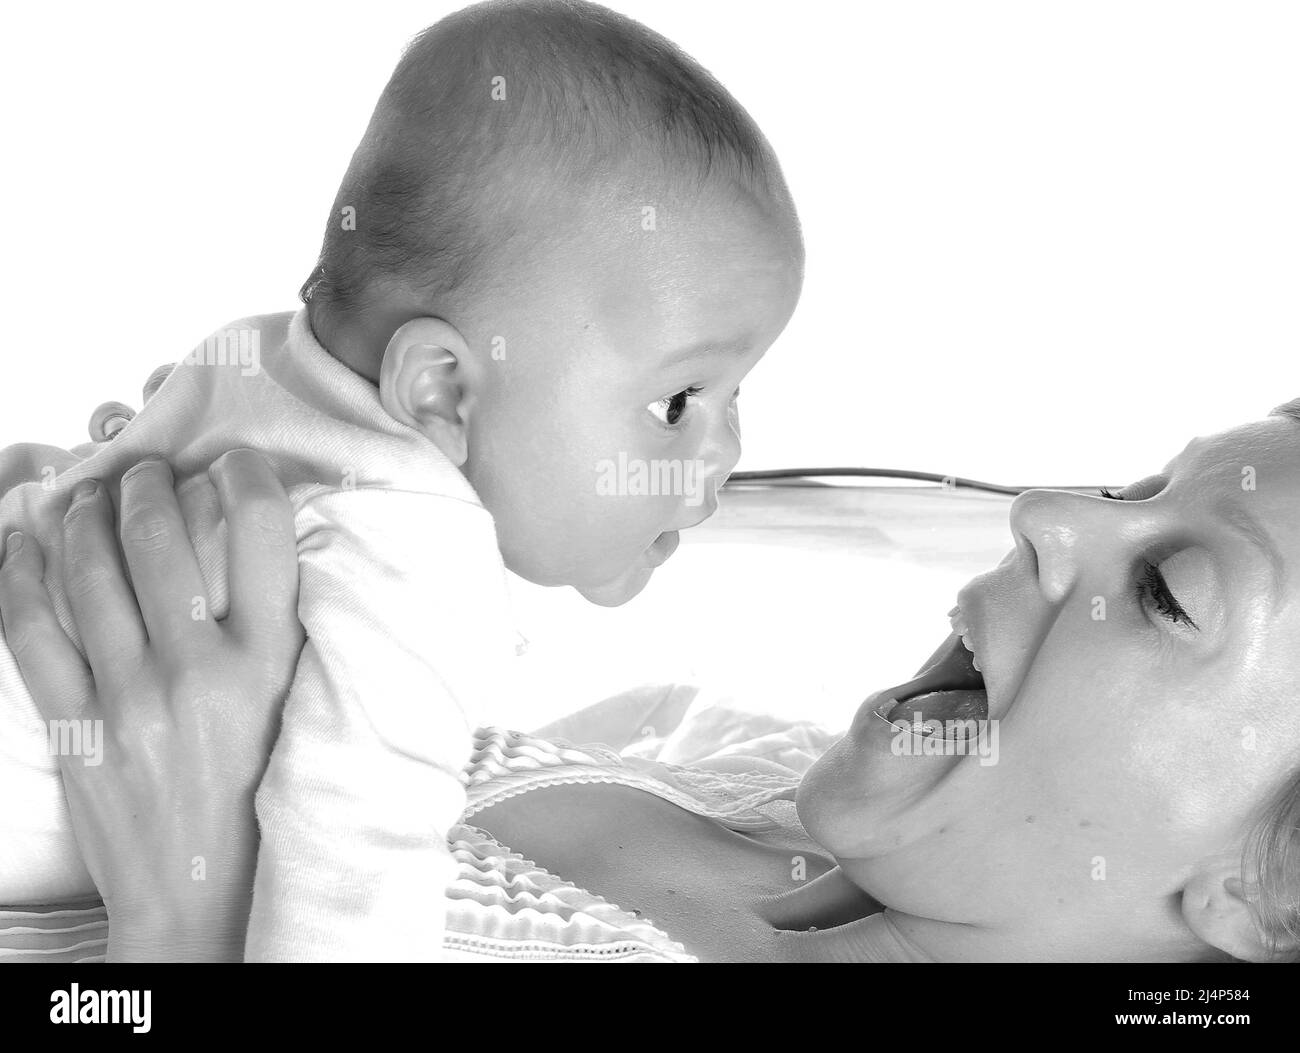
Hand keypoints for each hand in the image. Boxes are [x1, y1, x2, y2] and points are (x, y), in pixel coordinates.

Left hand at [0, 451, 303, 960]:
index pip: (259, 534)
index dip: (245, 477)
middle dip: (145, 483)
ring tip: (88, 493)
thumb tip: (247, 543)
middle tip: (145, 470)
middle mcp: (198, 671)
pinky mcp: (75, 725)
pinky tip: (26, 543)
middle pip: (158, 538)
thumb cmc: (259, 795)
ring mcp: (129, 698)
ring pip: (88, 572)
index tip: (235, 465)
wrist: (199, 890)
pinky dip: (22, 573)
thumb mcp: (293, 707)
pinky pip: (32, 630)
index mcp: (268, 663)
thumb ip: (279, 631)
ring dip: (82, 514)